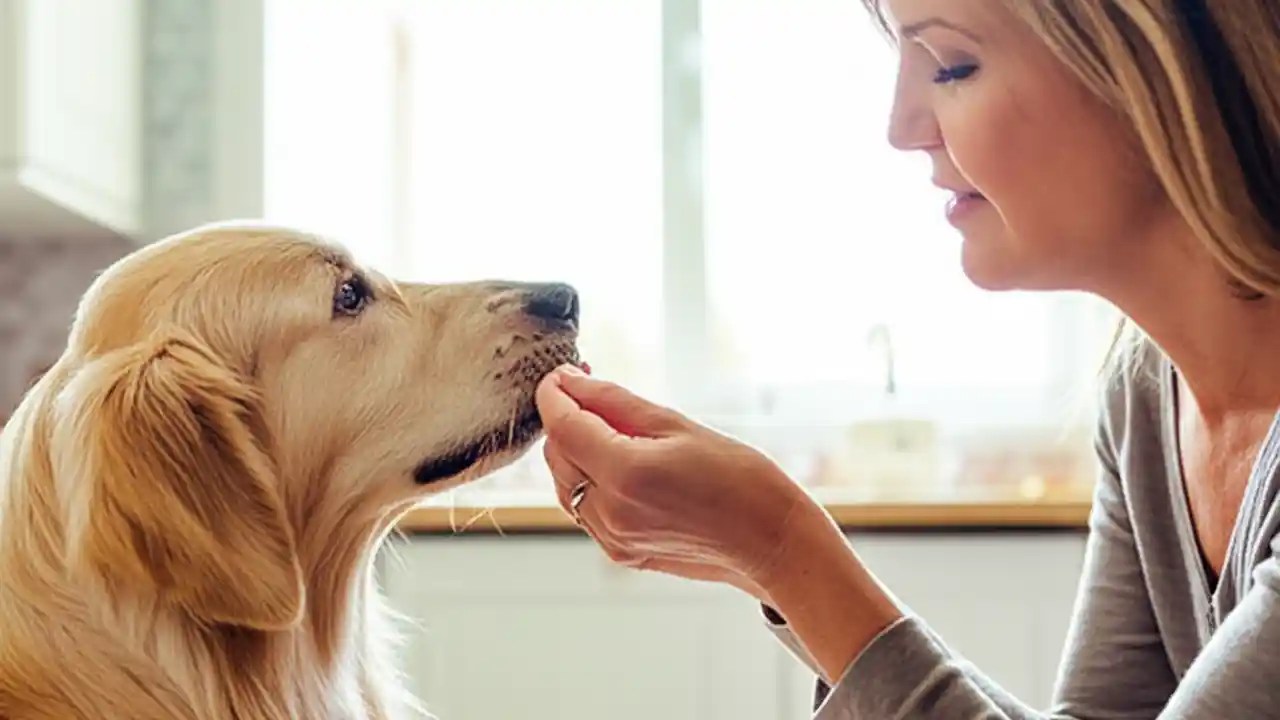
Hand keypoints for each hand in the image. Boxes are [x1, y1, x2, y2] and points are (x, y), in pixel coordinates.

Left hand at [536, 366, 903, 682]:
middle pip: (557, 456)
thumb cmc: (742, 480)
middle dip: (565, 420)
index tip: (559, 374)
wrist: (773, 541)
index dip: (554, 395)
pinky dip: (589, 481)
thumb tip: (574, 382)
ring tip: (607, 426)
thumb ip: (616, 403)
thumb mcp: (679, 426)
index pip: (563, 427)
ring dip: (574, 451)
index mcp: (626, 475)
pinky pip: (584, 509)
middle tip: (590, 390)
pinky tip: (618, 463)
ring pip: (565, 484)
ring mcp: (613, 538)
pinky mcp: (621, 553)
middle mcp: (611, 512)